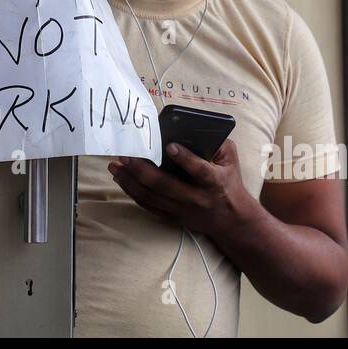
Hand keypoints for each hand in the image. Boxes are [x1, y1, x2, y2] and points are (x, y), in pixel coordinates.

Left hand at [108, 140, 258, 237]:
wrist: (232, 221)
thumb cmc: (229, 184)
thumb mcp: (230, 161)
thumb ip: (218, 143)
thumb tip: (196, 127)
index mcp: (214, 182)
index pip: (200, 171)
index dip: (185, 159)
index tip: (170, 145)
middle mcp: (196, 198)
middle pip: (165, 185)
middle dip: (142, 169)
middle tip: (125, 155)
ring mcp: (182, 210)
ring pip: (151, 196)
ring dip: (130, 180)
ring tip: (115, 166)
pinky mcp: (172, 217)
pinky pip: (148, 205)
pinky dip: (132, 192)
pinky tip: (121, 179)